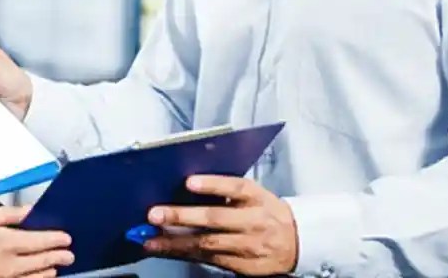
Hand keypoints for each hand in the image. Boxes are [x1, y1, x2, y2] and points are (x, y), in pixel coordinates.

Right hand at [0, 205, 73, 276]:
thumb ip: (5, 215)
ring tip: (55, 268)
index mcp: (5, 242)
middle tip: (68, 254)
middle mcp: (9, 265)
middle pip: (43, 261)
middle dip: (58, 256)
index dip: (57, 239)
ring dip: (49, 272)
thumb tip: (28, 211)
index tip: (66, 238)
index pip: (41, 241)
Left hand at [142, 175, 297, 275]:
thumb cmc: (266, 212)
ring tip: (151, 240)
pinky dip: (185, 254)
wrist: (296, 242)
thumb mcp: (254, 194)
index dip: (212, 184)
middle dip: (182, 217)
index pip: (235, 187)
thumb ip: (226, 190)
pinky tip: (168, 250)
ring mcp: (248, 246)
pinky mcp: (243, 266)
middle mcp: (253, 221)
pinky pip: (210, 260)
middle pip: (216, 218)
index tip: (189, 182)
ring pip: (208, 244)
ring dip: (175, 242)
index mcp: (256, 198)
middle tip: (155, 214)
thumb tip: (186, 185)